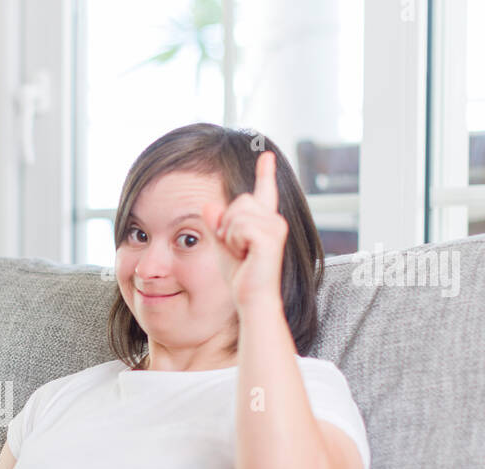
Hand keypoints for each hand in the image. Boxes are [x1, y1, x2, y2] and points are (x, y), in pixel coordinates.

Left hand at [200, 150, 288, 311]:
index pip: (264, 191)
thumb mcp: (223, 245)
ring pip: (237, 212)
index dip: (265, 173)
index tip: (266, 156)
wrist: (251, 298)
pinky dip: (234, 241)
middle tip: (237, 247)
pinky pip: (238, 226)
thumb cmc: (240, 276)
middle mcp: (274, 220)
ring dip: (230, 234)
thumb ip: (217, 224)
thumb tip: (209, 205)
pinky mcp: (270, 236)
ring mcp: (275, 227)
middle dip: (228, 223)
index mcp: (264, 221)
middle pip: (240, 200)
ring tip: (242, 253)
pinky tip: (245, 254)